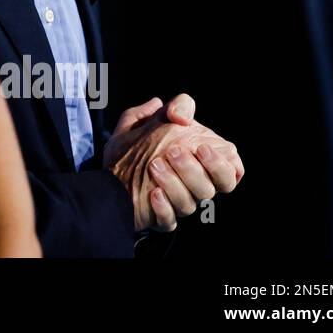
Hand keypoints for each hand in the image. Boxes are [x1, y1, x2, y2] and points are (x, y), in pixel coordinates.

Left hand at [103, 94, 243, 231]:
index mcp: (198, 164)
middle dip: (195, 169)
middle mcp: (192, 187)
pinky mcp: (160, 219)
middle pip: (212, 187)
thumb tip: (176, 111)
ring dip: (174, 183)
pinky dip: (163, 208)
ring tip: (154, 164)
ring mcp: (177, 205)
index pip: (228, 170)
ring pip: (190, 204)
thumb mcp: (140, 124)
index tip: (202, 147)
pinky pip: (168, 220)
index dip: (221, 163)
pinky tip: (153, 193)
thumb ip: (164, 111)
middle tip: (173, 151)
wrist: (104, 177)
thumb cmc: (130, 150)